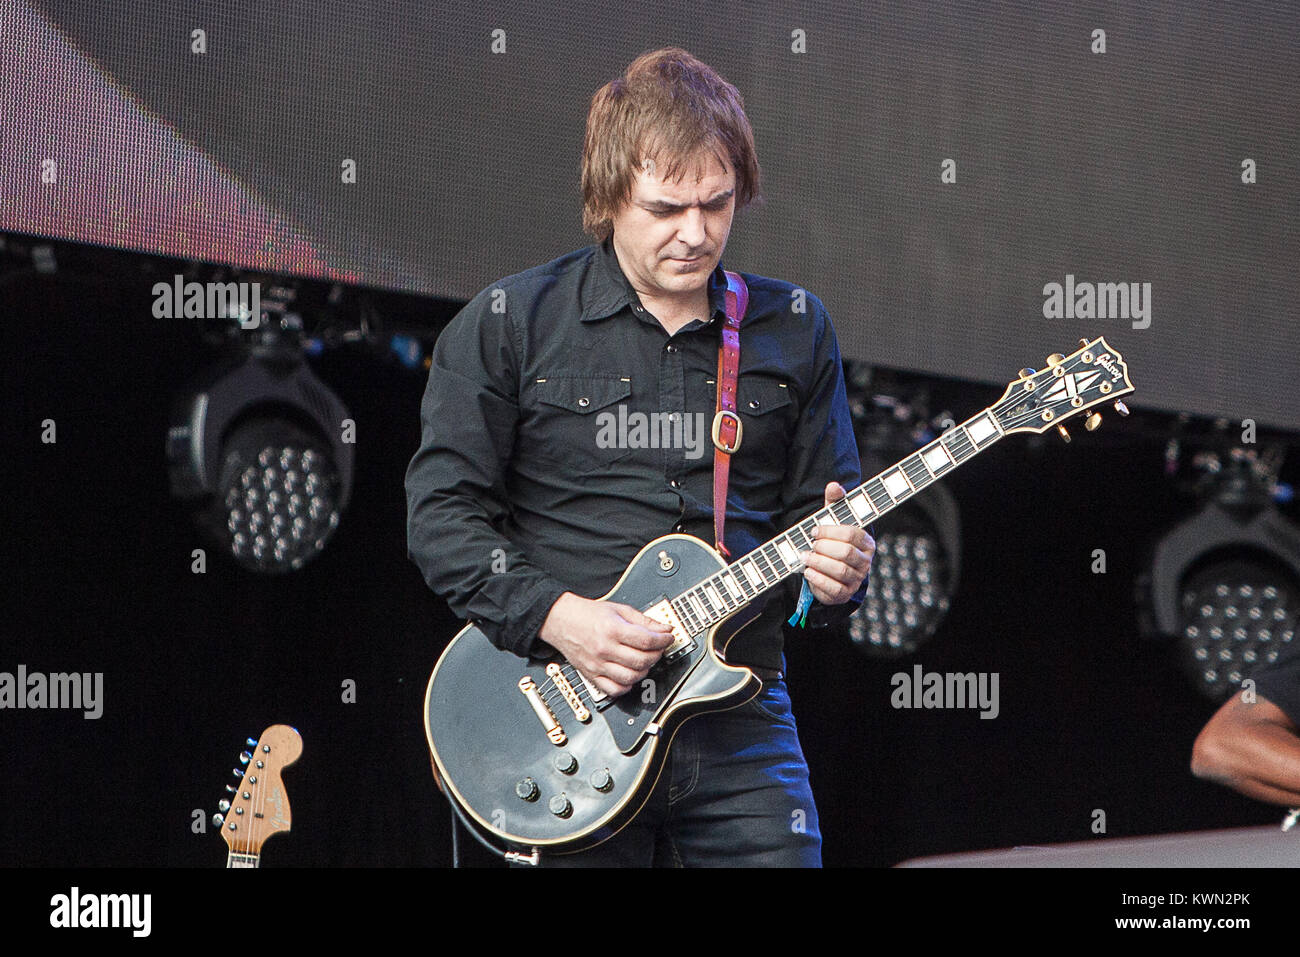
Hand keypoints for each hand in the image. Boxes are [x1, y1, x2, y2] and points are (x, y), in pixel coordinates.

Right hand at [538, 592, 674, 697]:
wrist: (561, 620)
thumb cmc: (587, 614)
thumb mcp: (618, 610)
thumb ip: (643, 620)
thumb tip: (664, 629)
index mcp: (612, 629)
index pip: (646, 640)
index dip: (663, 640)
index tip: (668, 637)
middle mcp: (604, 649)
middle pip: (642, 660)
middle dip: (657, 655)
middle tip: (658, 648)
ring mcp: (597, 664)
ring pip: (631, 677)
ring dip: (645, 671)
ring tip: (645, 661)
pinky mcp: (592, 675)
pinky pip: (614, 690)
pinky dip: (627, 686)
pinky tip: (630, 676)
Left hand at [800, 482, 874, 603]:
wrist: (826, 570)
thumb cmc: (832, 541)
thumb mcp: (832, 521)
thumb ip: (834, 503)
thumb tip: (833, 485)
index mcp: (867, 543)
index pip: (853, 534)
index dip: (831, 531)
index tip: (814, 531)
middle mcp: (865, 562)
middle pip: (846, 553)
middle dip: (824, 548)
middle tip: (810, 545)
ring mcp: (856, 580)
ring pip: (840, 571)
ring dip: (819, 563)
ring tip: (805, 557)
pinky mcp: (844, 594)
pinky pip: (833, 589)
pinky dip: (818, 579)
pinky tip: (808, 571)